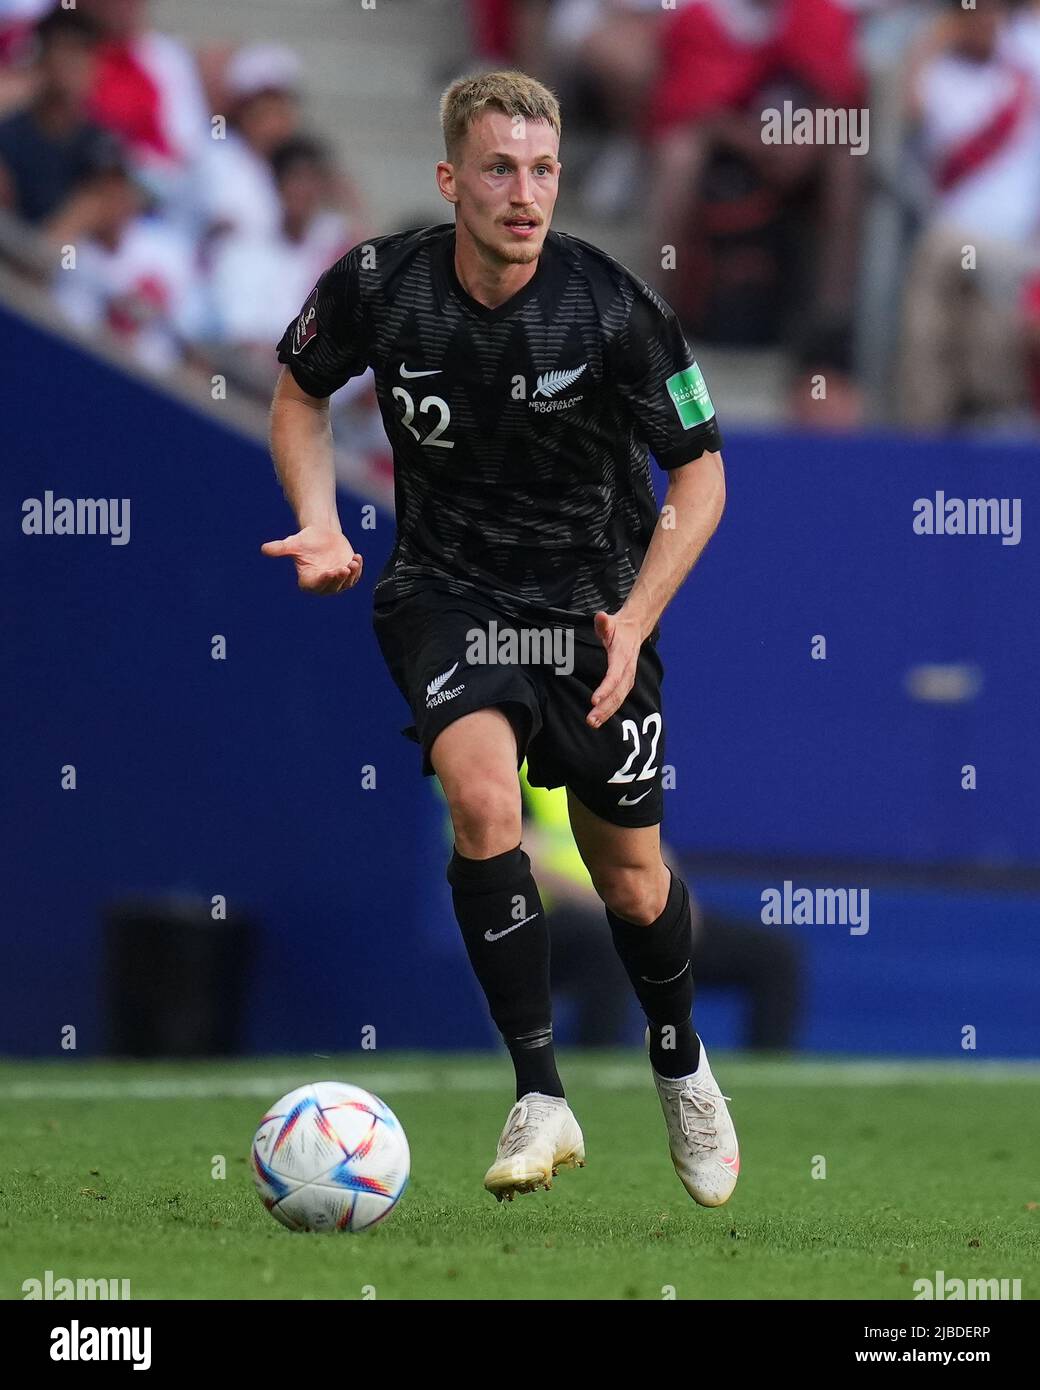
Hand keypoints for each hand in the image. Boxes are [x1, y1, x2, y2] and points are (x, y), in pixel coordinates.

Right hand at [260, 525, 361, 593]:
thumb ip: (280, 549)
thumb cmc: (305, 540)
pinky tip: (356, 557)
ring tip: (352, 562)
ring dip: (351, 575)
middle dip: (338, 580)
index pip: (316, 586)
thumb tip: (264, 549)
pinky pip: (355, 576)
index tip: (329, 573)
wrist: (322, 534)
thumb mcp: (293, 544)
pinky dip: (358, 569)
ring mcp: (337, 580)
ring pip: (346, 583)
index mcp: (308, 581)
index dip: (323, 582)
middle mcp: (323, 584)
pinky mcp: (348, 574)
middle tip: (342, 568)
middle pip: (332, 587)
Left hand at [587, 608, 642, 726]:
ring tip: (593, 723)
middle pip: (617, 693)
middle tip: (590, 720)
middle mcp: (627, 670)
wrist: (635, 629)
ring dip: (607, 712)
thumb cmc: (618, 628)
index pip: (614, 676)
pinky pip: (619, 698)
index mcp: (622, 656)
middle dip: (605, 708)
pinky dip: (610, 710)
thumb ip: (604, 622)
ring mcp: (628, 677)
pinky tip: (599, 719)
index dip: (605, 689)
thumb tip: (600, 616)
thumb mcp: (610, 622)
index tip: (594, 700)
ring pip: (619, 699)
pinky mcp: (626, 682)